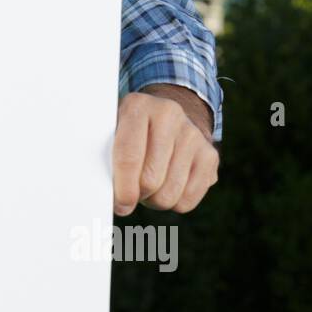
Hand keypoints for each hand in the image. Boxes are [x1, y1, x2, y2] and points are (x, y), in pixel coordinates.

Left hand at [112, 87, 218, 215]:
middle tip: (133, 190)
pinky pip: (187, 201)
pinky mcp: (210, 155)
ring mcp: (193, 134)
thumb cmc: (130, 133)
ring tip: (150, 185)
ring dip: (154, 200)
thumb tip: (102, 193)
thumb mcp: (112, 132)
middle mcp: (169, 115)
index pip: (129, 156)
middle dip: (138, 195)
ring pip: (169, 194)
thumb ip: (105, 156)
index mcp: (138, 106)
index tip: (120, 205)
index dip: (123, 188)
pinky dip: (175, 203)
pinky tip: (168, 185)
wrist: (170, 116)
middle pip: (150, 180)